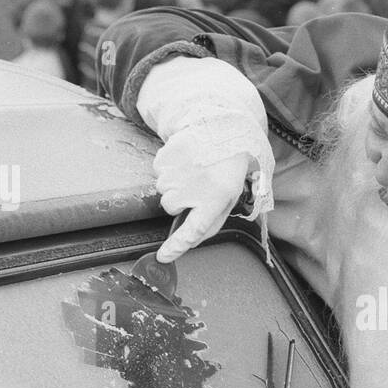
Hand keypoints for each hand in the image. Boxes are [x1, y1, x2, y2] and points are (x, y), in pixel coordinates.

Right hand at [152, 141, 249, 262]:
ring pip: (164, 189)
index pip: (191, 231)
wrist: (222, 131)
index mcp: (212, 201)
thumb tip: (191, 239)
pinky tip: (187, 160)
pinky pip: (159, 172)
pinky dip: (171, 169)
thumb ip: (211, 222)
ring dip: (176, 183)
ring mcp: (174, 174)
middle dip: (181, 200)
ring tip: (195, 170)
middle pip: (170, 206)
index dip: (176, 246)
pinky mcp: (164, 159)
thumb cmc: (226, 169)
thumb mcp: (228, 199)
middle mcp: (190, 190)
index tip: (163, 256)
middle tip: (199, 185)